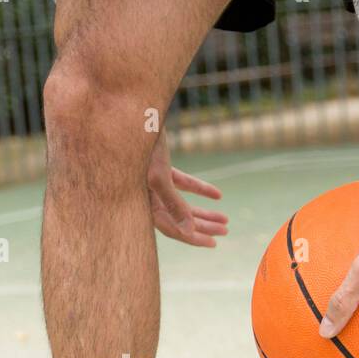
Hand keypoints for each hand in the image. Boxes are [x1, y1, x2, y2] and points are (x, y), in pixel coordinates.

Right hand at [147, 131, 228, 246]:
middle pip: (180, 220)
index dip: (193, 238)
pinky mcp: (161, 167)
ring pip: (183, 204)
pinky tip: (218, 196)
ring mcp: (154, 183)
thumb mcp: (159, 176)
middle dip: (203, 227)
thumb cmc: (141, 146)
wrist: (133, 114)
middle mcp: (149, 198)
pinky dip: (200, 189)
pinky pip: (183, 184)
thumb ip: (173, 203)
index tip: (213, 243)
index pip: (172, 229)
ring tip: (225, 220)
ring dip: (204, 212)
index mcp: (145, 204)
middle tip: (225, 232)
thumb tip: (189, 229)